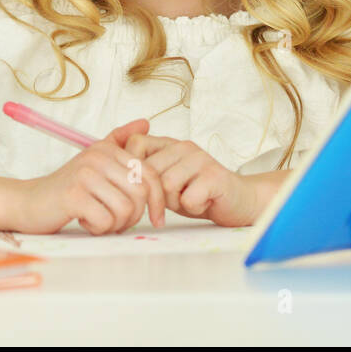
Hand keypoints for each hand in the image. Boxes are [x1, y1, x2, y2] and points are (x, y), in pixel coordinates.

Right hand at [15, 119, 166, 234]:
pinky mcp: (73, 196)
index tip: (156, 219)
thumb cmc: (66, 188)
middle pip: (141, 193)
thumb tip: (145, 123)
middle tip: (116, 222)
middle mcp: (97, 157)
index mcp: (107, 149)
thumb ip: (118, 142)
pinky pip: (105, 221)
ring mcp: (84, 175)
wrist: (27, 202)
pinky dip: (98, 229)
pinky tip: (84, 221)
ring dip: (115, 225)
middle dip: (134, 216)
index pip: (150, 175)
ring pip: (125, 210)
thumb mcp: (94, 161)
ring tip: (98, 220)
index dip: (158, 200)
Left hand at [124, 133, 257, 227]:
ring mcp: (200, 158)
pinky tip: (203, 202)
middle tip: (174, 199)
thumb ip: (146, 174)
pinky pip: (188, 199)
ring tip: (190, 199)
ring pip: (166, 186)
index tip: (142, 189)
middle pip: (149, 171)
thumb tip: (112, 176)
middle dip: (156, 194)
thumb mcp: (166, 181)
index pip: (134, 144)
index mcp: (169, 143)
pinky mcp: (215, 175)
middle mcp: (183, 146)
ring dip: (175, 202)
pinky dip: (193, 208)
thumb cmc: (198, 193)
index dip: (132, 169)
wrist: (238, 201)